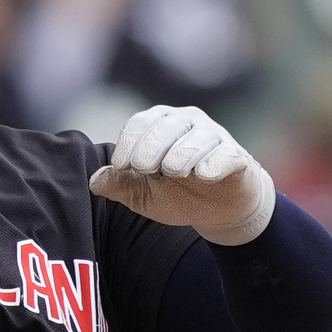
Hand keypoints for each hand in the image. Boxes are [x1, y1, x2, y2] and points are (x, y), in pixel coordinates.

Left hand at [89, 105, 275, 245]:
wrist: (219, 208)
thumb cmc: (178, 193)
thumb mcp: (143, 194)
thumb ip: (119, 185)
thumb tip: (94, 182)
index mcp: (160, 124)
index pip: (140, 123)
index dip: (128, 144)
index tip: (121, 167)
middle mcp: (187, 122)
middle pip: (165, 126)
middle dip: (151, 147)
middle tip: (145, 169)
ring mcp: (214, 136)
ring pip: (196, 137)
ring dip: (181, 154)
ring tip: (174, 172)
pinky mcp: (236, 156)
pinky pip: (225, 154)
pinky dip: (213, 163)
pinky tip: (203, 174)